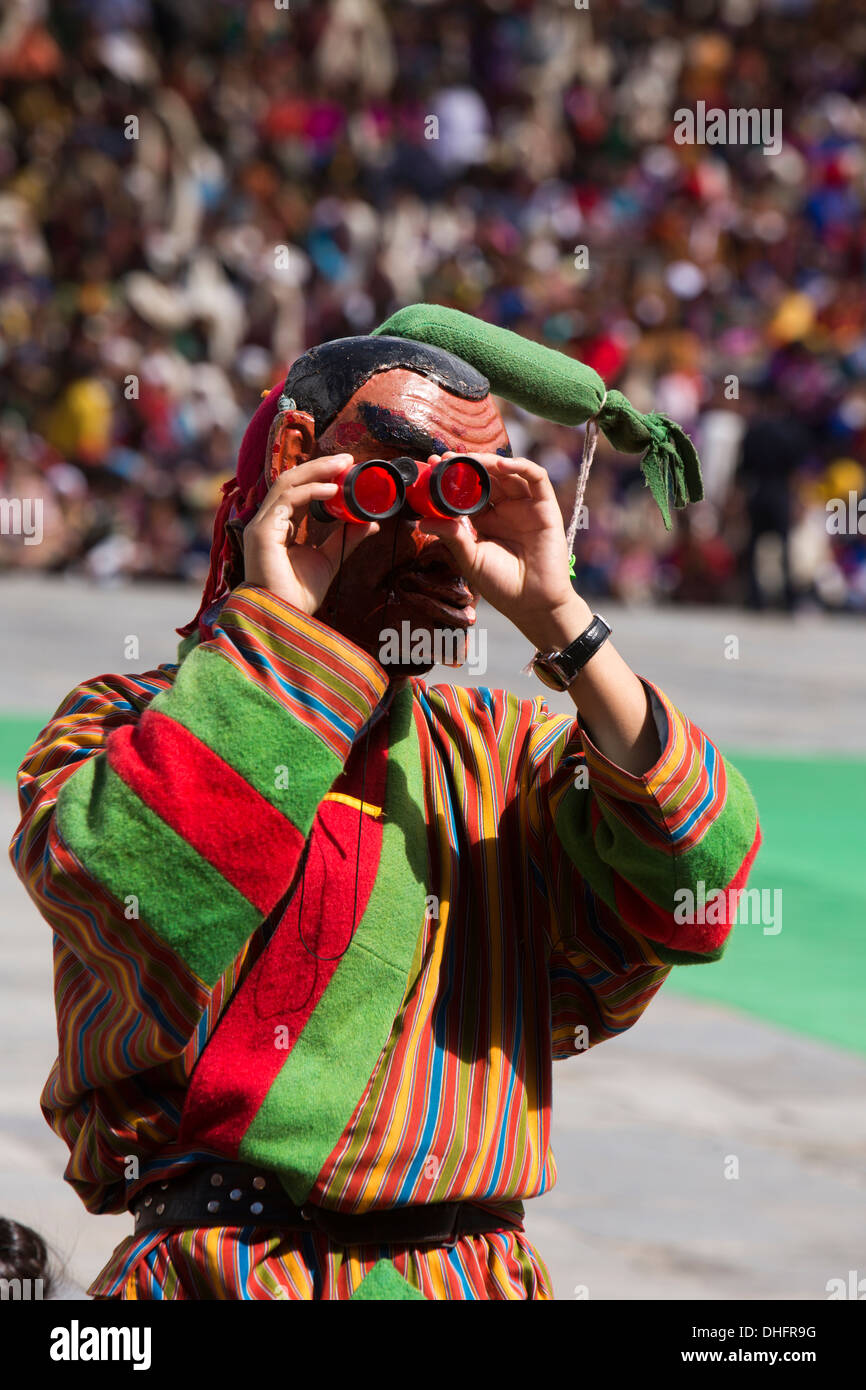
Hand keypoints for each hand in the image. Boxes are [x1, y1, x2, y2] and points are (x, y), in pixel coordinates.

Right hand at [242, 454, 377, 614]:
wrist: (281, 619)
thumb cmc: (297, 595)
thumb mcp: (329, 559)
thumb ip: (345, 539)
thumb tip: (369, 523)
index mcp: (278, 526)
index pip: (297, 490)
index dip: (320, 476)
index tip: (346, 468)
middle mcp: (267, 521)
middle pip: (291, 481)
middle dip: (320, 466)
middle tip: (347, 459)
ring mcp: (262, 525)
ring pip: (287, 483)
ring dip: (316, 471)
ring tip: (342, 466)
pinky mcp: (262, 532)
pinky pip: (287, 500)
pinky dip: (310, 491)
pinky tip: (332, 490)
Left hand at [416, 452, 589, 648]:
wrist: (533, 604)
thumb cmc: (502, 585)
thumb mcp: (470, 558)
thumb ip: (451, 536)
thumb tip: (421, 520)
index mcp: (486, 520)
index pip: (468, 490)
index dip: (453, 476)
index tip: (433, 465)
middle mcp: (506, 510)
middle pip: (487, 476)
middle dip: (468, 464)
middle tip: (447, 458)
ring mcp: (526, 507)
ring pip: (509, 473)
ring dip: (490, 462)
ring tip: (472, 460)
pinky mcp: (546, 508)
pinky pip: (537, 479)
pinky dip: (521, 466)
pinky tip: (501, 467)